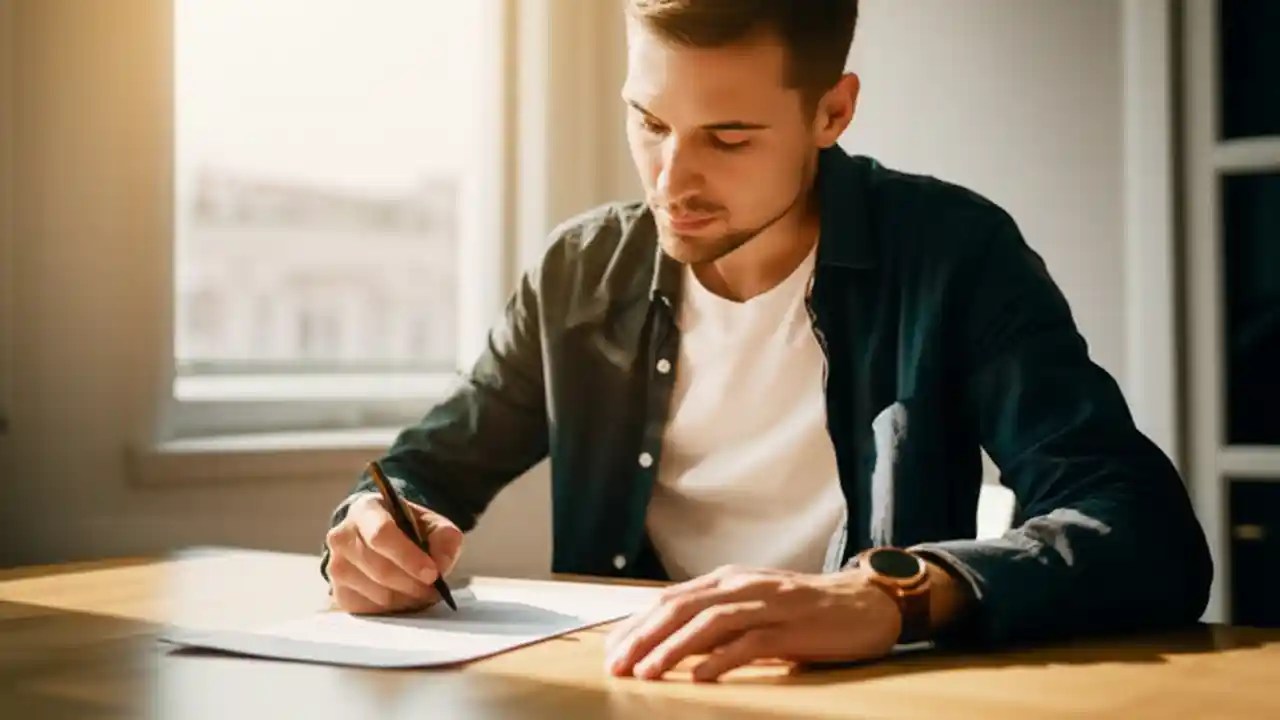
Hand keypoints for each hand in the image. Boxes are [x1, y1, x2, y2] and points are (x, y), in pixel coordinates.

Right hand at [325, 493, 463, 613]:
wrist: (380, 538)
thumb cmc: (407, 529)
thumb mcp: (432, 524)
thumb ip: (444, 539)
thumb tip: (441, 565)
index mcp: (365, 510)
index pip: (382, 535)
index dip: (408, 557)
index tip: (432, 573)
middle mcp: (342, 537)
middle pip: (380, 569)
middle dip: (413, 583)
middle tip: (434, 588)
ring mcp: (336, 566)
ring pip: (376, 592)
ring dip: (406, 597)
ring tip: (421, 591)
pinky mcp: (339, 592)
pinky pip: (369, 609)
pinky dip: (392, 609)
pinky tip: (403, 597)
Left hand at [604, 564, 901, 681]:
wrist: (863, 603)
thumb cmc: (803, 611)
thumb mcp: (753, 607)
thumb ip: (717, 620)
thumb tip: (670, 645)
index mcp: (728, 580)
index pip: (670, 600)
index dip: (637, 624)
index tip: (611, 651)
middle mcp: (742, 585)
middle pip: (681, 608)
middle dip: (643, 637)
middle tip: (617, 665)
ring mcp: (768, 604)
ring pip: (709, 622)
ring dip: (673, 648)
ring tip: (648, 672)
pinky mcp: (792, 627)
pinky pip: (750, 642)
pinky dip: (721, 659)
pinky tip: (700, 677)